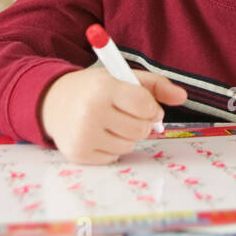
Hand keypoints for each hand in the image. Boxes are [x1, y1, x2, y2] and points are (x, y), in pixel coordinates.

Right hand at [39, 65, 186, 164]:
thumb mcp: (122, 77)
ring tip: (111, 123)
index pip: (145, 105)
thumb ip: (156, 85)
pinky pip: (114, 158)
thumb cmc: (95, 89)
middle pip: (140, 129)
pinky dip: (112, 148)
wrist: (53, 101)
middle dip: (140, 123)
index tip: (145, 106)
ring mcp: (83, 135)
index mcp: (104, 88)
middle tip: (126, 114)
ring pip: (129, 146)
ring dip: (127, 136)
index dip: (151, 107)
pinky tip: (99, 134)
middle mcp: (91, 112)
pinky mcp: (78, 154)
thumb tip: (182, 97)